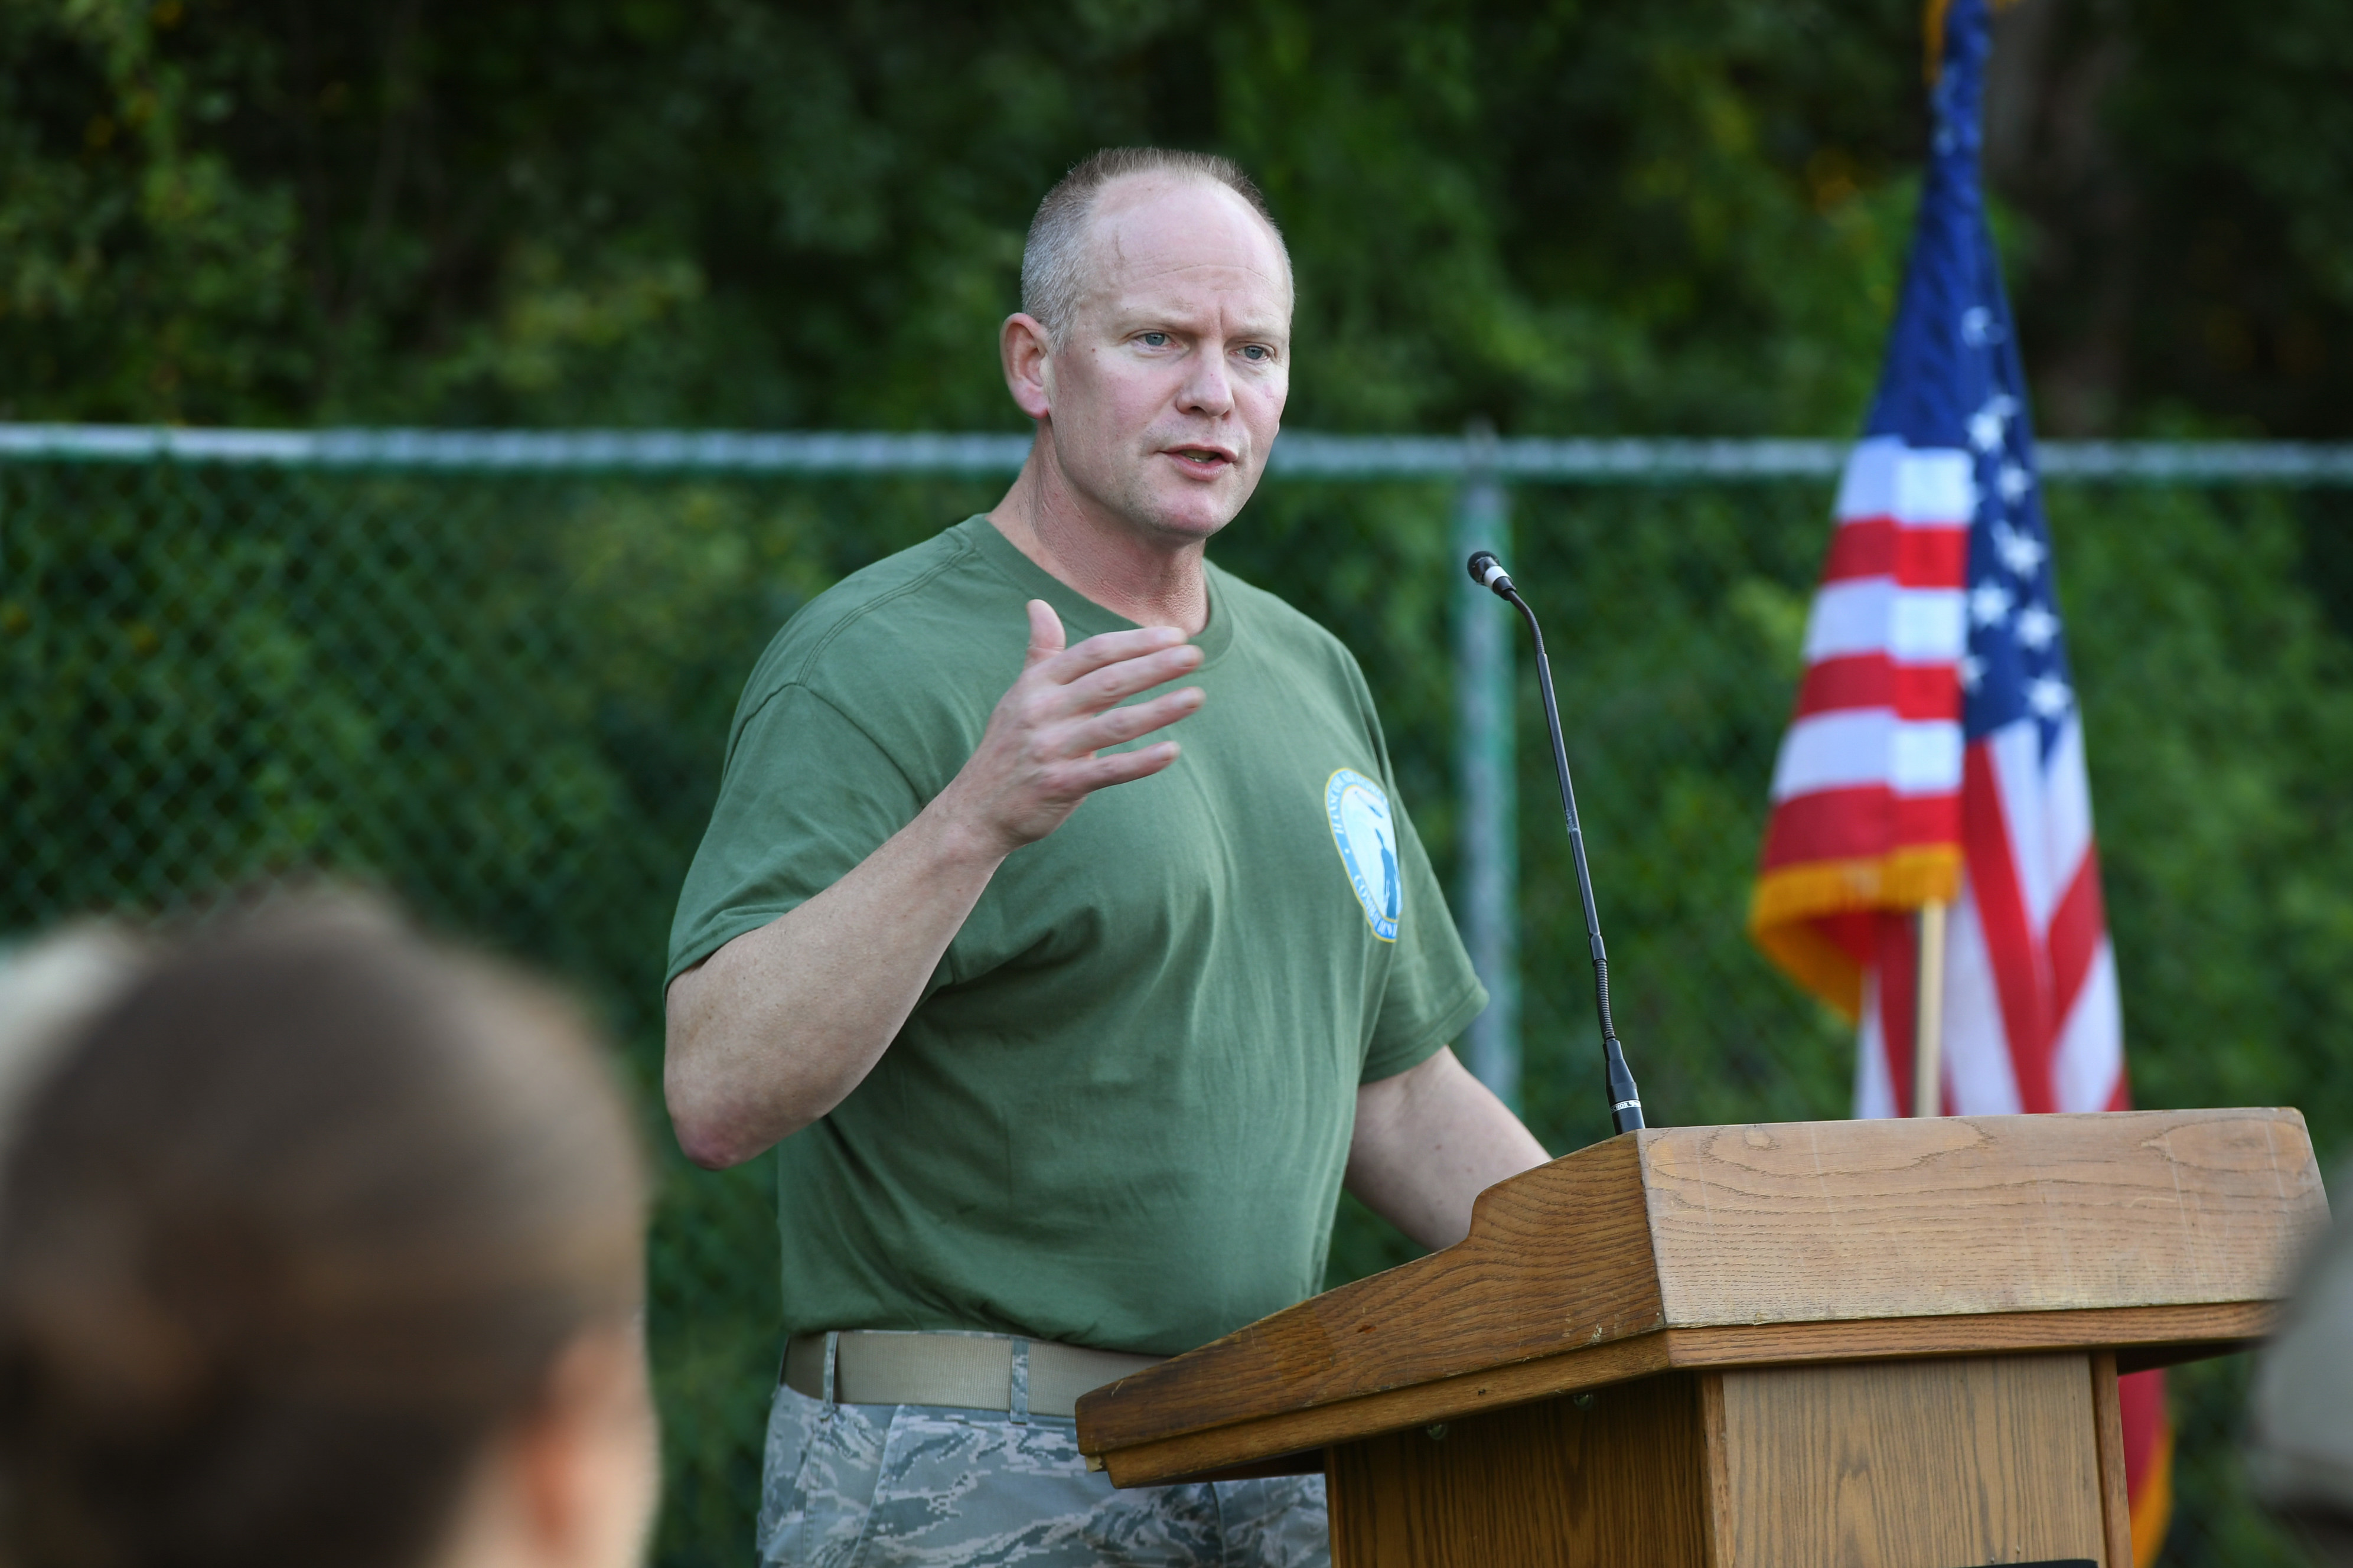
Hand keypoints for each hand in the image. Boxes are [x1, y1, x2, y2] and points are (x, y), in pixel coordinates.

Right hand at [937, 601, 1204, 855]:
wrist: (976, 810)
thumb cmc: (1008, 747)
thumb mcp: (1019, 695)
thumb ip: (1040, 652)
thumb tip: (1038, 604)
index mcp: (1037, 684)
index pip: (1094, 652)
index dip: (1136, 641)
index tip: (1175, 635)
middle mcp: (1042, 711)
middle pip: (1109, 681)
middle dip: (1155, 665)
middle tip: (1195, 655)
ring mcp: (1050, 749)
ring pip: (1114, 724)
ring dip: (1159, 709)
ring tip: (1197, 697)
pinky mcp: (1058, 785)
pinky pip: (1108, 771)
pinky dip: (1141, 762)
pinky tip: (1172, 751)